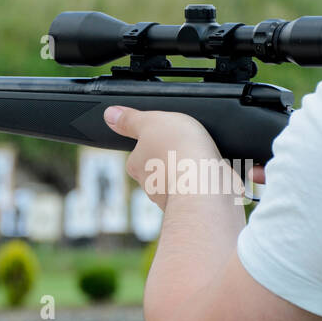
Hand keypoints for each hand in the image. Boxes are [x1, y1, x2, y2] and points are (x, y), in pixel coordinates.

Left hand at [103, 106, 235, 208]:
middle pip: (158, 169)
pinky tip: (212, 175)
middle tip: (186, 146)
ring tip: (201, 161)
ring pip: (178, 183)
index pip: (138, 154)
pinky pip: (198, 192)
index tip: (167, 136)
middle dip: (171, 160)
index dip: (153, 143)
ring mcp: (172, 198)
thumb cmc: (177, 151)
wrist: (206, 185)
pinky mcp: (194, 205)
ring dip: (188, 174)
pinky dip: (203, 185)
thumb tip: (109, 115)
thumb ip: (131, 119)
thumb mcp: (151, 122)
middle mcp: (150, 186)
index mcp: (136, 166)